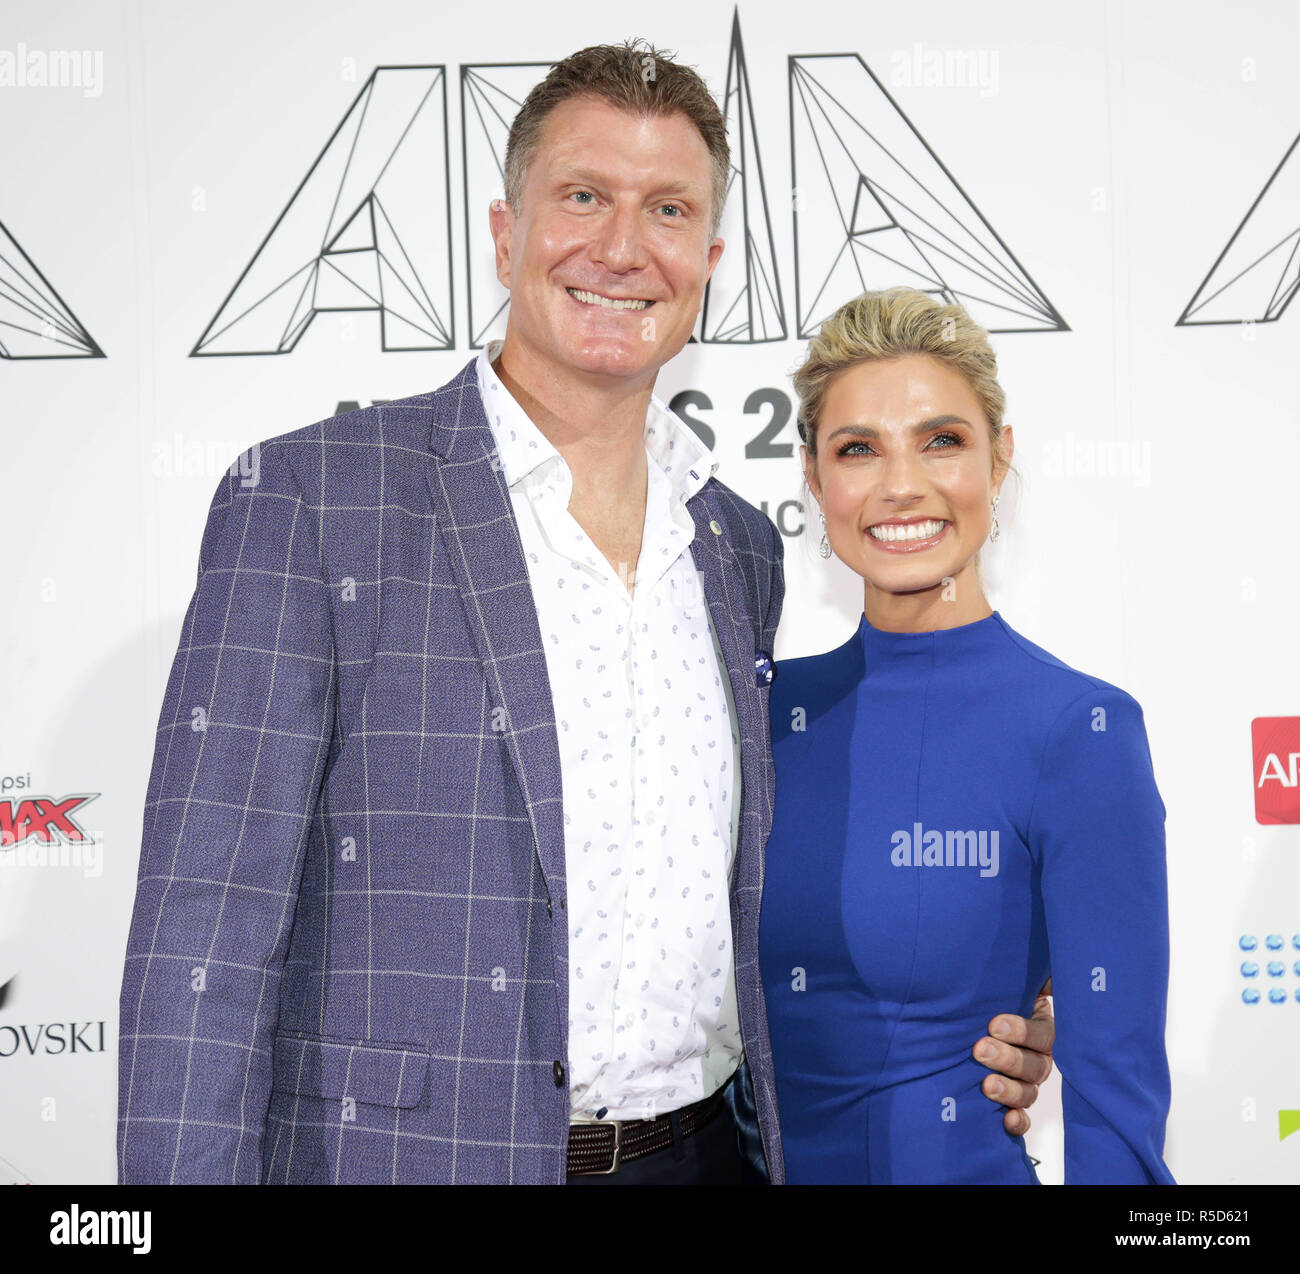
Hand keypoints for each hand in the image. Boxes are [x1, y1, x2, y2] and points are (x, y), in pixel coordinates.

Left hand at [972, 978, 1054, 1134]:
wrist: (966, 1015)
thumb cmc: (994, 996)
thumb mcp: (1015, 980)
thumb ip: (1036, 975)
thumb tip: (1048, 972)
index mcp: (1043, 1030)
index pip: (1042, 1034)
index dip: (1022, 1031)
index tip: (994, 1024)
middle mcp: (1038, 1058)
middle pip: (1034, 1066)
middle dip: (1008, 1059)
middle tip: (981, 1050)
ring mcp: (1027, 1083)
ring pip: (1028, 1092)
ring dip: (1009, 1090)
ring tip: (987, 1085)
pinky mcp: (1013, 1103)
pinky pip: (1022, 1117)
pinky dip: (1017, 1121)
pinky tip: (1006, 1120)